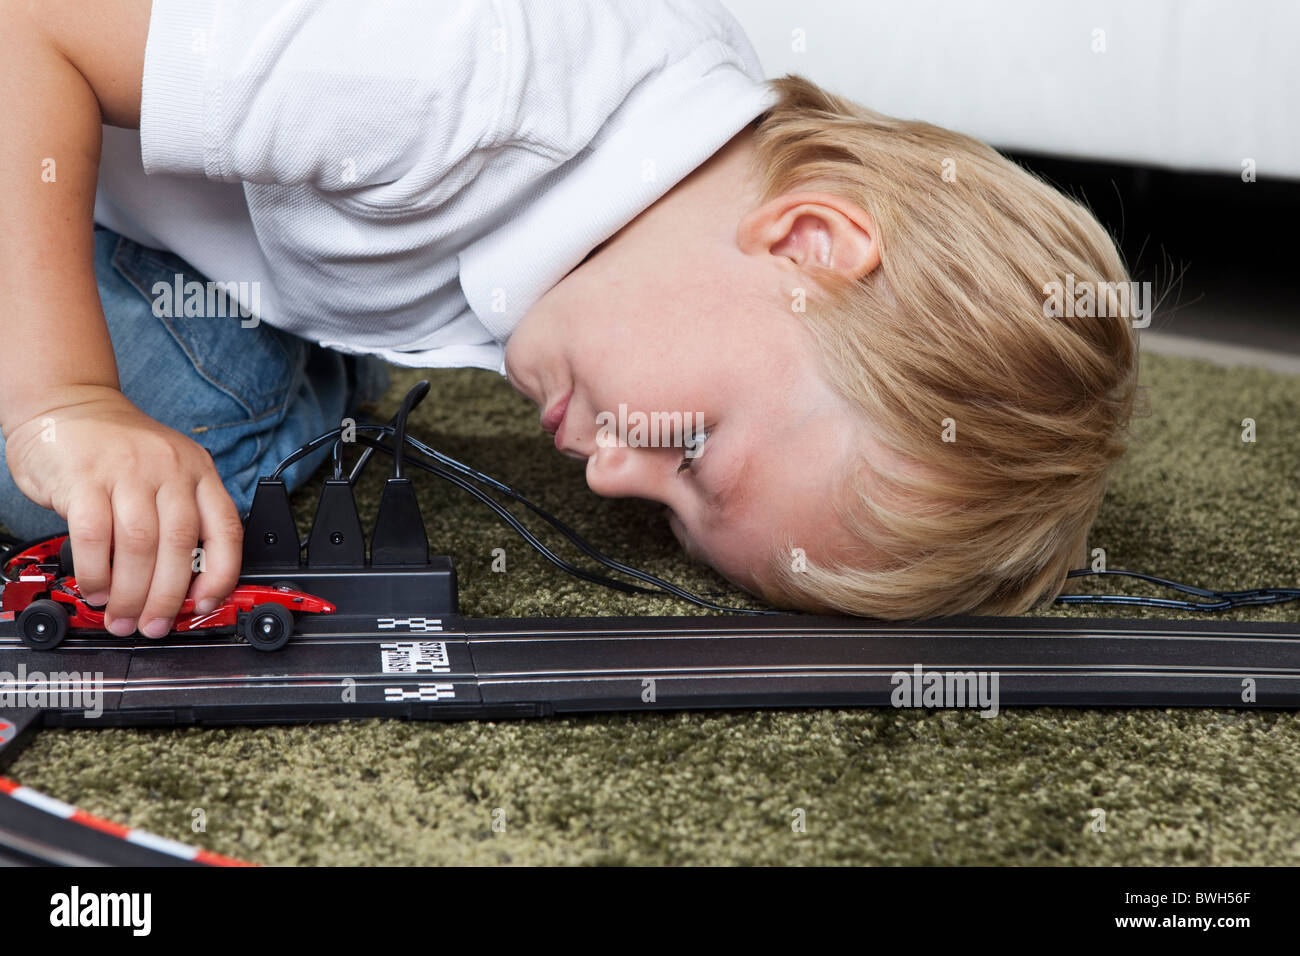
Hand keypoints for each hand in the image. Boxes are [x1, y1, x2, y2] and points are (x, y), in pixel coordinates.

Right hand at [3, 385, 243, 636]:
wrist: (66, 404)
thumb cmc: (116, 447)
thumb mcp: (166, 471)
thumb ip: (179, 516)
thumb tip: (185, 582)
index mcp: (198, 471)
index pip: (226, 529)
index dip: (222, 574)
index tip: (206, 603)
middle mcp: (169, 469)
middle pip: (180, 545)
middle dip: (167, 597)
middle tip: (154, 624)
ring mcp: (127, 471)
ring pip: (140, 546)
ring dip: (131, 593)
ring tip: (122, 616)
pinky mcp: (85, 478)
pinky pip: (96, 537)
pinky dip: (97, 573)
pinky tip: (95, 589)